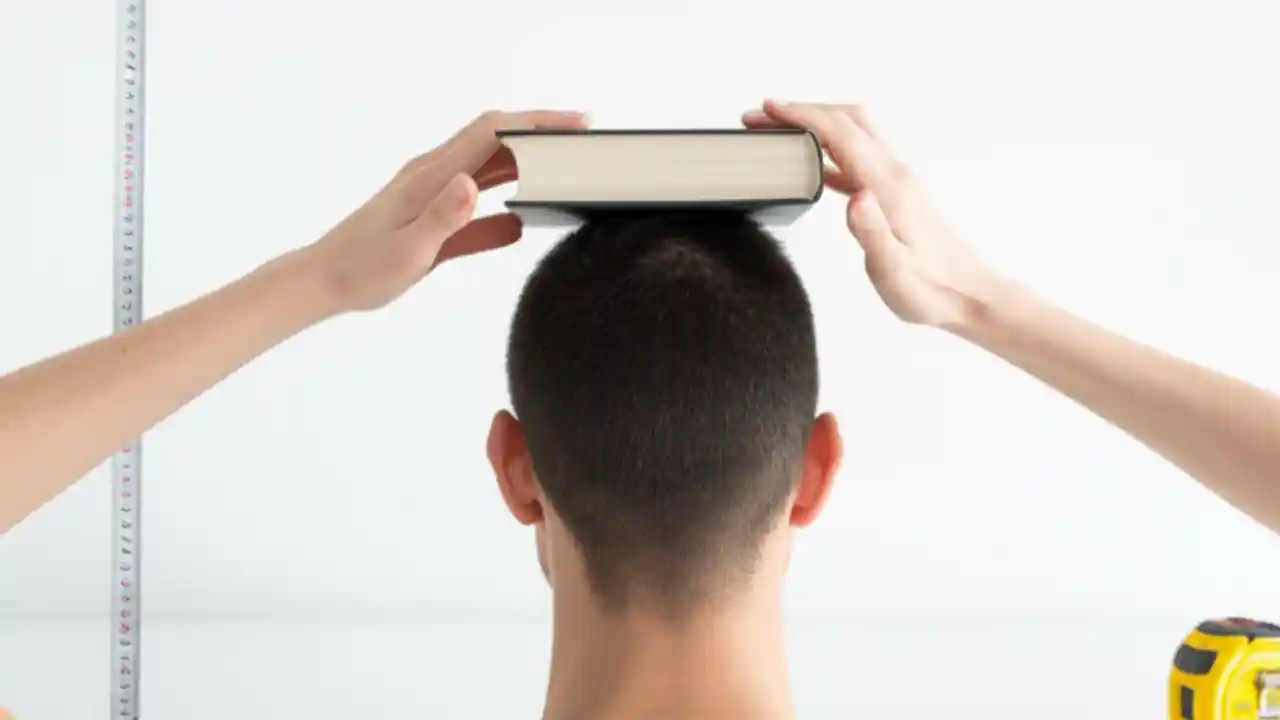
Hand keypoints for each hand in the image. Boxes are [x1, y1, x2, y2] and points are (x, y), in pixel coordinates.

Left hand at [302, 109, 588, 312]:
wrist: (324, 281)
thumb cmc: (361, 269)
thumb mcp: (408, 251)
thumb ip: (444, 218)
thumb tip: (472, 182)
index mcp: (433, 177)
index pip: (493, 133)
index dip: (536, 123)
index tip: (574, 124)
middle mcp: (435, 175)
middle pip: (496, 140)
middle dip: (540, 134)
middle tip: (581, 140)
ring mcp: (434, 194)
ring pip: (488, 168)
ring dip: (525, 164)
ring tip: (563, 170)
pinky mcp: (433, 217)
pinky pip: (476, 204)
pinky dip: (504, 204)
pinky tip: (523, 221)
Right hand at [743, 100, 1000, 328]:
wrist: (970, 295)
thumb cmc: (932, 289)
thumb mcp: (894, 271)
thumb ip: (872, 232)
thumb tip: (854, 196)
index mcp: (890, 187)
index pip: (841, 135)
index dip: (802, 117)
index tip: (768, 109)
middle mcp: (895, 174)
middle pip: (847, 120)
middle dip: (803, 111)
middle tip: (763, 116)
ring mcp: (896, 182)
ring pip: (853, 134)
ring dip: (816, 125)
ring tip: (778, 132)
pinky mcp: (894, 194)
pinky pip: (857, 159)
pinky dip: (828, 151)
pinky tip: (810, 164)